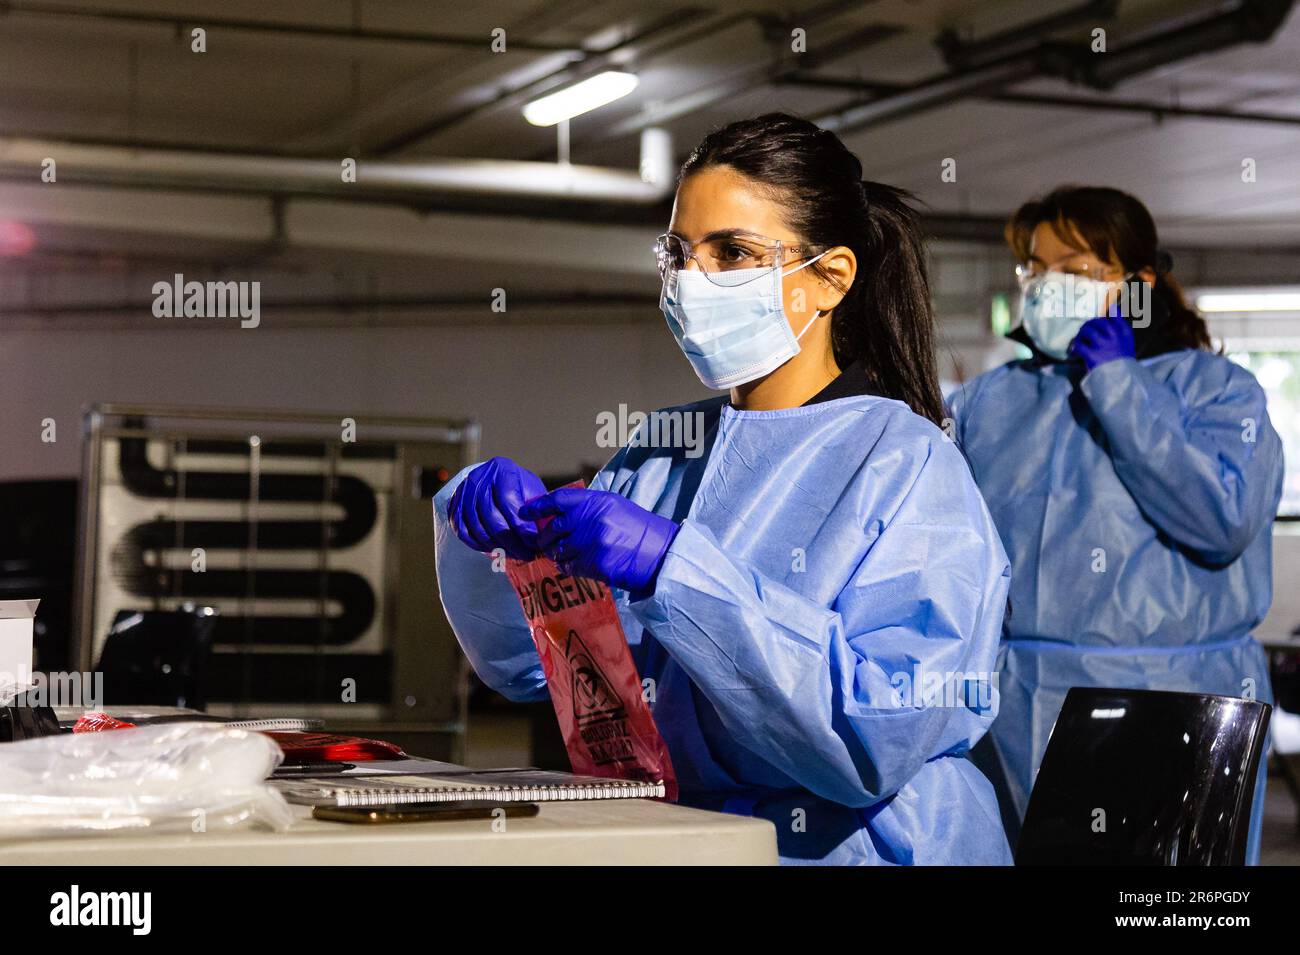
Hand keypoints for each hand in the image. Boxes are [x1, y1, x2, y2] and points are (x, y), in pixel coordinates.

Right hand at [447, 457, 546, 559]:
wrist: (492, 481)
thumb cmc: (518, 488)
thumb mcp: (531, 490)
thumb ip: (538, 507)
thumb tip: (545, 532)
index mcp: (501, 469)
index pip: (509, 502)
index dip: (522, 526)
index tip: (534, 542)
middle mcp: (478, 478)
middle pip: (493, 518)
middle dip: (512, 542)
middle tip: (527, 554)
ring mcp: (463, 493)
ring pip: (478, 528)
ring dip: (498, 547)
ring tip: (515, 554)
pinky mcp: (453, 507)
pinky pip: (464, 533)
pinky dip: (480, 546)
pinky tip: (496, 550)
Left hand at [518, 488, 679, 596]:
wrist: (660, 553)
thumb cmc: (638, 529)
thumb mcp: (614, 507)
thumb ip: (587, 508)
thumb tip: (558, 514)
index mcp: (596, 502)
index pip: (558, 500)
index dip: (538, 507)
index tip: (525, 512)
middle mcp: (591, 520)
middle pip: (552, 529)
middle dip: (544, 537)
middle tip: (543, 542)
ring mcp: (591, 543)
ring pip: (558, 550)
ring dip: (555, 554)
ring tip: (560, 554)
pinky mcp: (594, 564)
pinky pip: (569, 567)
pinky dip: (567, 567)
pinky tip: (574, 565)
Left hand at [1069, 313, 1135, 370]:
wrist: (1120, 379)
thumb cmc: (1122, 361)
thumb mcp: (1126, 342)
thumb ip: (1119, 326)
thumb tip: (1112, 307)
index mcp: (1124, 332)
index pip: (1115, 312)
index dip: (1106, 310)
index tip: (1101, 310)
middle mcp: (1114, 335)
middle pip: (1096, 322)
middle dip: (1088, 326)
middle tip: (1084, 333)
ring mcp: (1103, 344)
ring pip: (1086, 331)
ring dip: (1080, 336)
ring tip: (1079, 342)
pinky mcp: (1092, 354)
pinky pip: (1079, 345)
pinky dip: (1075, 348)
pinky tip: (1075, 352)